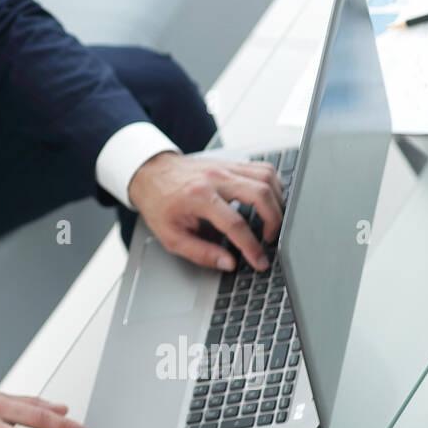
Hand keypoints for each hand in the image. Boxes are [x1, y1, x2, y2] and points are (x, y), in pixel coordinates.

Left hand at [126, 150, 284, 271]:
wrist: (150, 174)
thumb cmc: (159, 203)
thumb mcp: (170, 236)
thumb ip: (201, 253)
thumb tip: (229, 263)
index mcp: (198, 196)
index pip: (235, 223)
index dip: (252, 247)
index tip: (259, 261)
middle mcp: (215, 178)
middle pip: (260, 193)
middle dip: (274, 220)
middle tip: (270, 239)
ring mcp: (225, 167)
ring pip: (267, 177)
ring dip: (277, 202)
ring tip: (272, 222)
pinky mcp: (231, 164)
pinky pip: (263, 169)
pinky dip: (273, 186)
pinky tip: (269, 202)